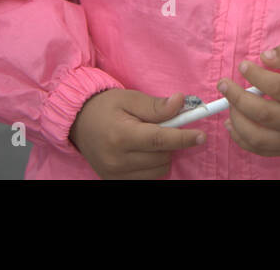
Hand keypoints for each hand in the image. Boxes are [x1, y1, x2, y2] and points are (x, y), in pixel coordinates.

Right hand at [68, 89, 204, 179]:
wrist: (78, 122)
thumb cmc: (106, 107)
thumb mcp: (130, 98)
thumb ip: (156, 105)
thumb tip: (181, 103)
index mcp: (121, 136)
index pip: (159, 141)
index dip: (183, 138)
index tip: (201, 136)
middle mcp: (116, 159)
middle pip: (161, 157)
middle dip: (171, 143)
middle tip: (165, 128)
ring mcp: (113, 174)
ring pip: (157, 171)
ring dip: (163, 156)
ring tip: (151, 141)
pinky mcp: (113, 181)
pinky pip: (146, 179)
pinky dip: (152, 167)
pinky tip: (144, 153)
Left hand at [220, 43, 279, 156]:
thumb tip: (264, 57)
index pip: (279, 87)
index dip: (256, 76)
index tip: (243, 66)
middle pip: (265, 114)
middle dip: (237, 98)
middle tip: (224, 85)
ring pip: (258, 136)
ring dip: (236, 119)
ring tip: (228, 104)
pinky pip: (259, 149)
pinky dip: (240, 138)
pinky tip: (232, 123)